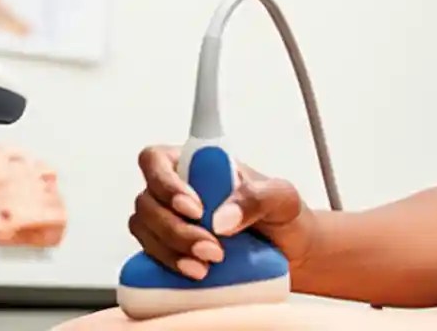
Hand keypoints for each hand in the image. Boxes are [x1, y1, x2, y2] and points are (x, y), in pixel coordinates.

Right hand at [129, 145, 317, 280]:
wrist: (292, 255)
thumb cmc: (283, 216)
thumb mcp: (282, 197)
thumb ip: (256, 197)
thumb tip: (221, 218)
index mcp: (197, 164)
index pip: (156, 160)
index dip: (165, 183)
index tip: (195, 208)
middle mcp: (176, 191)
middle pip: (147, 201)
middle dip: (175, 229)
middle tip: (212, 249)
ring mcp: (169, 223)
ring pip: (144, 231)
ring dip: (170, 251)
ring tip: (206, 267)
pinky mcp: (170, 253)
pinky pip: (150, 258)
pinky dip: (166, 267)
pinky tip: (193, 276)